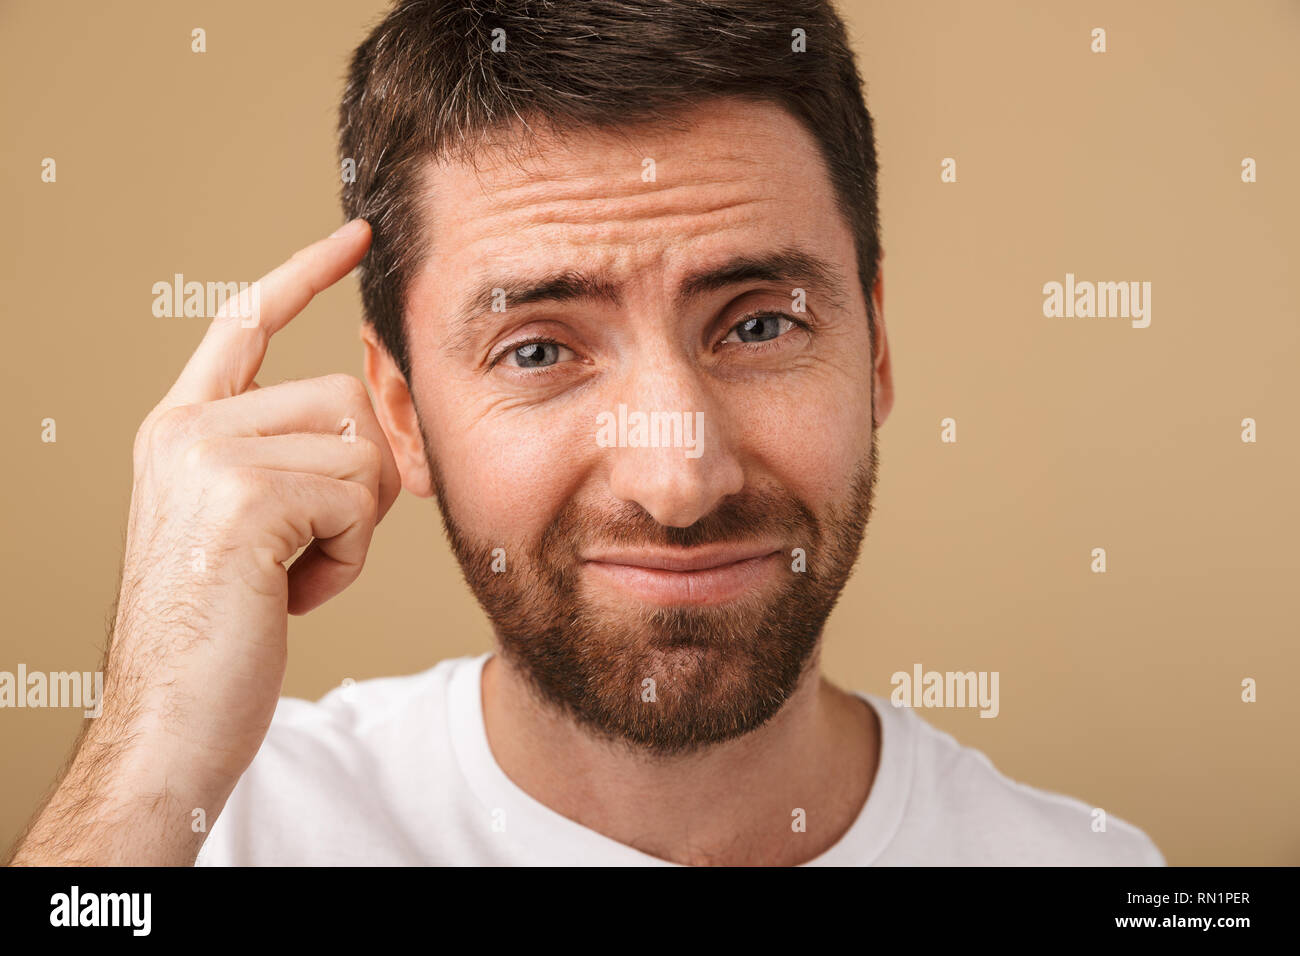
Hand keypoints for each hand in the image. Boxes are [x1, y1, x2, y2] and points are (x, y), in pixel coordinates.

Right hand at [9, 219, 398, 864]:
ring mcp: (208, 454)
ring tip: (292, 571)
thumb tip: (385, 430)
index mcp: (182, 426)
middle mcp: (187, 427)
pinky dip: (347, 560)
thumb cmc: (222, 632)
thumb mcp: (253, 526)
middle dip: (361, 480)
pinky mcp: (244, 495)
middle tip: (311, 546)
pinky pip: (359, 500)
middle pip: (346, 396)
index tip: (357, 234)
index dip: (305, 273)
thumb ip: (295, 461)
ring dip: (353, 525)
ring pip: (362, 449)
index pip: (247, 319)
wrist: (171, 717)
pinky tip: (289, 593)